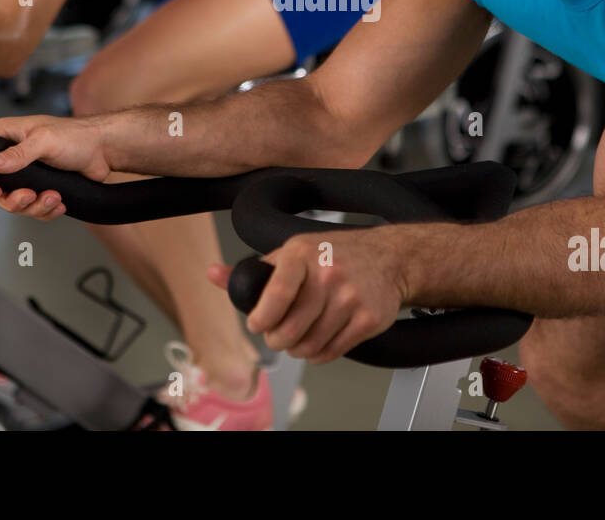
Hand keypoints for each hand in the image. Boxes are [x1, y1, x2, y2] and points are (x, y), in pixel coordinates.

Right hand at [0, 114, 114, 221]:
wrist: (103, 150)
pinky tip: (59, 203)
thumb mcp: (45, 141)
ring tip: (53, 197)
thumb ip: (18, 154)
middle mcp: (12, 157)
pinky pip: (34, 208)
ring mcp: (26, 175)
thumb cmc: (77, 136)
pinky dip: (46, 210)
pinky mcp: (41, 188)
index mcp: (6, 137)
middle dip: (14, 200)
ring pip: (16, 203)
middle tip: (29, 196)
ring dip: (35, 206)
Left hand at [207, 228, 406, 363]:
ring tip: (300, 337)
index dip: (262, 317)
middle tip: (279, 336)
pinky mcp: (368, 318)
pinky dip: (320, 353)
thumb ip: (254, 269)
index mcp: (302, 253)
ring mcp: (350, 297)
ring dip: (299, 349)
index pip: (276, 292)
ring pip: (309, 345)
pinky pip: (332, 352)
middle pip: (289, 329)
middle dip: (278, 340)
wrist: (390, 257)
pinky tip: (321, 339)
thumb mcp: (294, 252)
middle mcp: (328, 273)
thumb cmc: (336, 254)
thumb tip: (214, 274)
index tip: (258, 325)